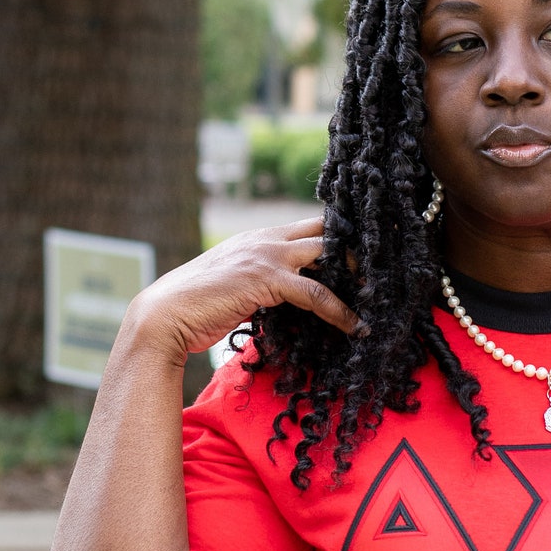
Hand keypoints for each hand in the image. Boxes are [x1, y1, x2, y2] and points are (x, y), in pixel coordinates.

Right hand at [121, 218, 359, 366]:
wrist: (164, 315)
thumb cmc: (195, 308)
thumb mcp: (236, 287)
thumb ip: (263, 284)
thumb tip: (289, 299)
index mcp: (259, 237)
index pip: (309, 225)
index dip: (339, 233)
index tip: (367, 250)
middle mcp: (265, 238)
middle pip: (325, 227)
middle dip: (357, 242)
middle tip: (386, 264)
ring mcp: (266, 255)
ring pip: (327, 252)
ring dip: (358, 273)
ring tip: (381, 295)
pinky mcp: (266, 279)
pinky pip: (316, 292)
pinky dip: (340, 310)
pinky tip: (355, 326)